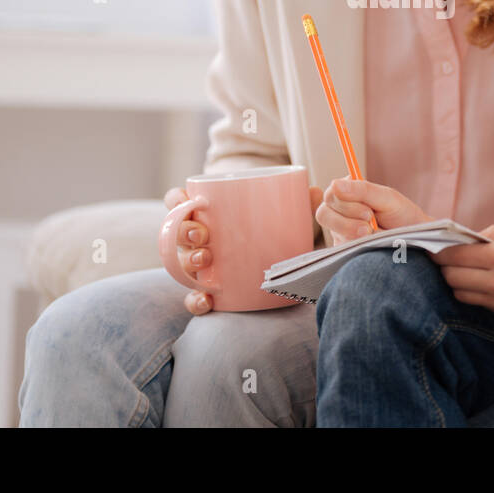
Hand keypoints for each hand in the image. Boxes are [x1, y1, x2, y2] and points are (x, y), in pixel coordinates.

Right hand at [162, 183, 323, 314]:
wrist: (279, 272)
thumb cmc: (273, 233)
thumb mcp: (286, 217)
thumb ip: (301, 204)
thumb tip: (317, 192)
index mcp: (208, 215)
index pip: (180, 202)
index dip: (177, 200)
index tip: (189, 200)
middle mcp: (198, 240)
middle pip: (176, 232)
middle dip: (183, 232)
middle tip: (203, 234)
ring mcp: (200, 267)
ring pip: (181, 263)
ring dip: (188, 261)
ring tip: (207, 258)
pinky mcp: (208, 291)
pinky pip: (193, 298)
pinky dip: (195, 300)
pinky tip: (207, 300)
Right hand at [316, 178, 430, 245]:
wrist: (415, 239)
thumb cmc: (401, 214)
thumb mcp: (386, 198)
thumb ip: (362, 190)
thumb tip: (334, 184)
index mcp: (348, 193)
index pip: (330, 195)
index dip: (345, 204)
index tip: (368, 213)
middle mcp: (340, 210)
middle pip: (324, 214)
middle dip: (348, 221)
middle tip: (370, 227)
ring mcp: (340, 230)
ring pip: (332, 232)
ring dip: (353, 233)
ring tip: (373, 235)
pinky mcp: (343, 248)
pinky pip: (340, 248)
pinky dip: (356, 245)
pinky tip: (369, 244)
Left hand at [431, 222, 493, 318]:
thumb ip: (493, 231)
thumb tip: (466, 237)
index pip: (455, 256)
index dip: (438, 250)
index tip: (432, 245)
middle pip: (450, 277)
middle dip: (444, 266)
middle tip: (444, 255)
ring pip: (459, 293)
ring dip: (456, 280)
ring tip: (463, 267)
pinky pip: (476, 302)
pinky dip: (472, 291)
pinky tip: (480, 279)